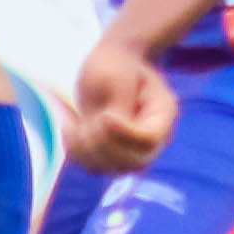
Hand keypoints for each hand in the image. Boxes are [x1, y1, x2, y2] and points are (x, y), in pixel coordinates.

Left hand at [70, 37, 178, 172]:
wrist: (109, 64)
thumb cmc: (116, 64)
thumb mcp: (116, 77)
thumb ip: (119, 106)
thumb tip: (109, 131)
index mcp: (163, 114)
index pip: (149, 139)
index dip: (124, 134)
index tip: (103, 115)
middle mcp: (153, 139)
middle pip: (133, 161)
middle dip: (102, 142)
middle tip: (88, 117)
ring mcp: (133, 150)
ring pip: (111, 169)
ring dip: (85, 147)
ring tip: (74, 120)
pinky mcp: (113, 155)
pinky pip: (93, 167)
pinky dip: (75, 150)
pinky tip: (70, 126)